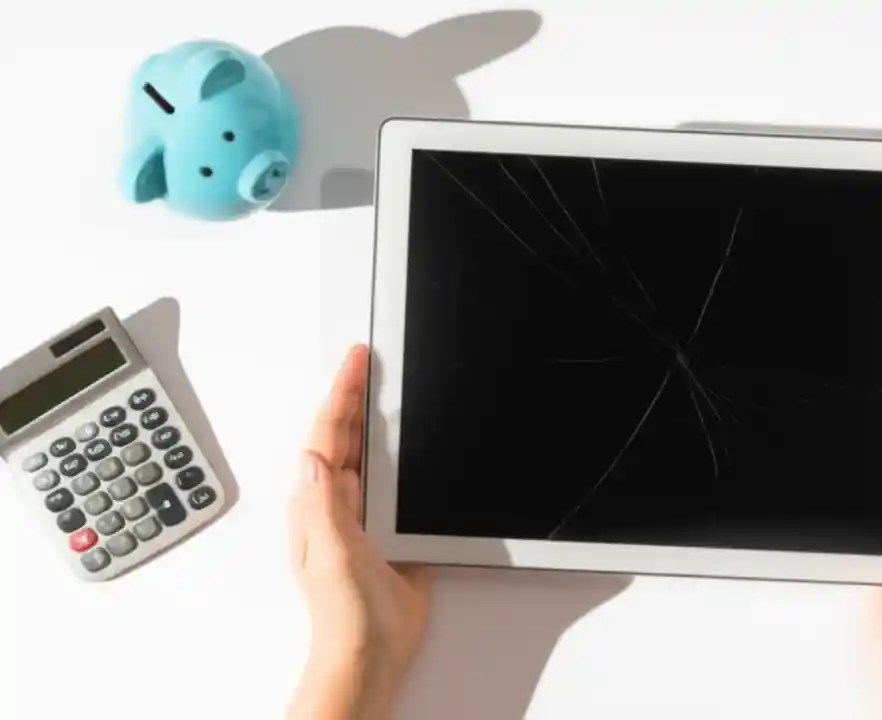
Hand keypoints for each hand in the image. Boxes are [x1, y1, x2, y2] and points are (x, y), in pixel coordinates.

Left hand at [287, 345, 431, 719]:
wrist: (372, 653)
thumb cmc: (345, 614)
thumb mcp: (334, 556)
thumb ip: (324, 507)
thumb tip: (312, 456)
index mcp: (318, 505)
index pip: (327, 437)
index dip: (340, 396)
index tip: (354, 361)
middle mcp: (336, 504)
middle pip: (344, 437)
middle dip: (352, 395)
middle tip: (365, 358)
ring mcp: (361, 516)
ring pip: (367, 454)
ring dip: (372, 418)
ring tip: (378, 383)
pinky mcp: (386, 529)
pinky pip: (390, 480)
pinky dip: (396, 452)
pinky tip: (405, 439)